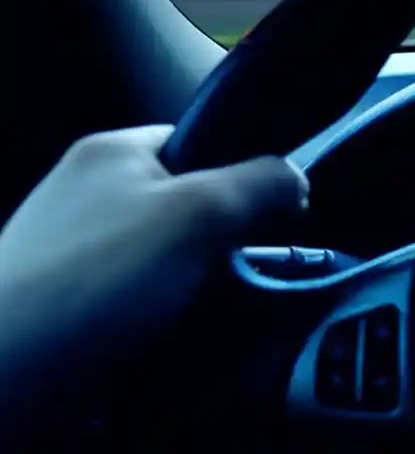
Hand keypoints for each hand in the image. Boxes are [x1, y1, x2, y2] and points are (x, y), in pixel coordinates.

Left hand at [0, 125, 306, 428]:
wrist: (11, 365)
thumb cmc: (98, 275)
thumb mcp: (201, 212)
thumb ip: (259, 183)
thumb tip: (296, 178)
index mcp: (113, 149)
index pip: (198, 140)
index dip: (240, 171)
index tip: (266, 211)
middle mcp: (87, 189)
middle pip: (185, 201)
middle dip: (218, 236)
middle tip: (236, 264)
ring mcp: (73, 246)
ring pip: (164, 254)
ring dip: (191, 280)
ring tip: (199, 304)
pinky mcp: (69, 299)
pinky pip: (138, 296)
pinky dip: (160, 311)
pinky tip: (167, 328)